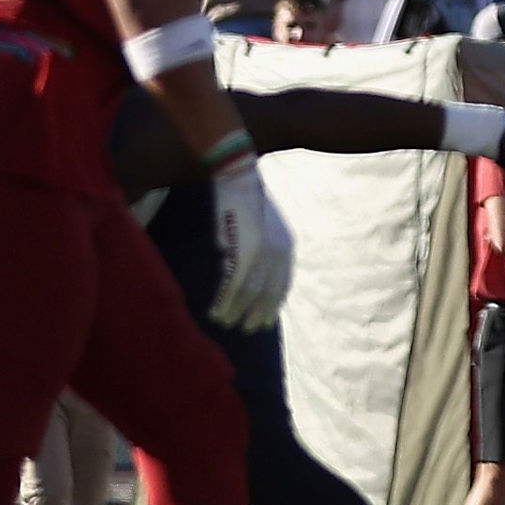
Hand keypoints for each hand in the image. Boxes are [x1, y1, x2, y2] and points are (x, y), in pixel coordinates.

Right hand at [206, 151, 293, 329]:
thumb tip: (239, 268)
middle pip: (268, 291)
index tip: (266, 319)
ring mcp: (262, 252)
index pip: (283, 282)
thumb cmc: (245, 197)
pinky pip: (234, 283)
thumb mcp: (259, 226)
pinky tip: (217, 311)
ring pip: (249, 291)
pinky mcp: (243, 250)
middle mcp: (279, 251)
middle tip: (248, 328)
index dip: (273, 303)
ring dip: (237, 309)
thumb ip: (256, 248)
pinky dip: (225, 300)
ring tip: (226, 322)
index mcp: (286, 245)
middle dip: (258, 312)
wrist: (238, 175)